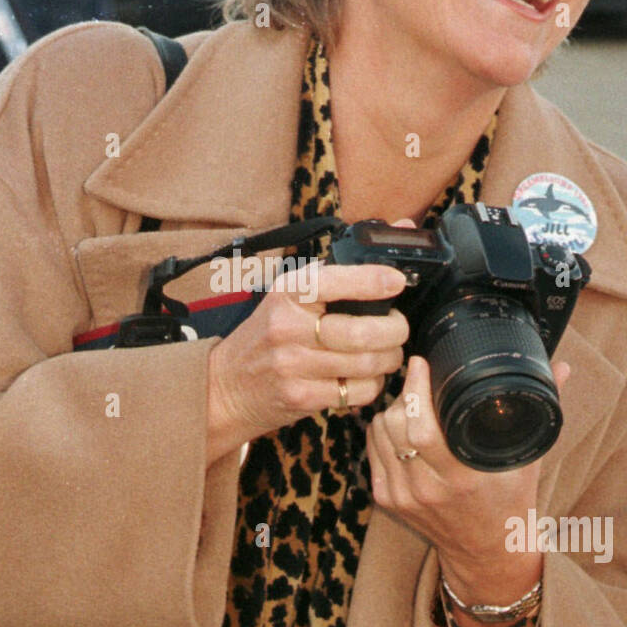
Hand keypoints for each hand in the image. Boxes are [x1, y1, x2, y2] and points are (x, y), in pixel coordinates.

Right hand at [206, 259, 408, 464]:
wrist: (226, 386)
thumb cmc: (267, 334)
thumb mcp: (290, 295)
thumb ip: (342, 269)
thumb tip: (401, 229)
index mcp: (287, 292)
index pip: (332, 281)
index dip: (371, 280)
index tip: (397, 281)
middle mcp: (288, 327)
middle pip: (362, 332)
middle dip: (395, 330)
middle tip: (397, 327)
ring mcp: (294, 365)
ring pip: (367, 364)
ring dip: (389, 358)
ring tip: (387, 352)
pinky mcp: (302, 397)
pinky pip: (357, 391)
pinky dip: (373, 384)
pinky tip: (365, 376)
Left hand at [366, 353, 570, 618]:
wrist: (487, 553)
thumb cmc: (511, 502)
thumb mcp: (529, 458)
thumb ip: (543, 410)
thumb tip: (562, 367)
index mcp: (462, 478)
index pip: (422, 429)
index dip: (416, 390)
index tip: (421, 363)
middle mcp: (427, 489)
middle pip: (395, 424)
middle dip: (404, 394)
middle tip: (419, 379)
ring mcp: (403, 496)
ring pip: (379, 432)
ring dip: (391, 410)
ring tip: (412, 403)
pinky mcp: (387, 500)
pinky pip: (372, 449)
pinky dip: (382, 431)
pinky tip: (399, 426)